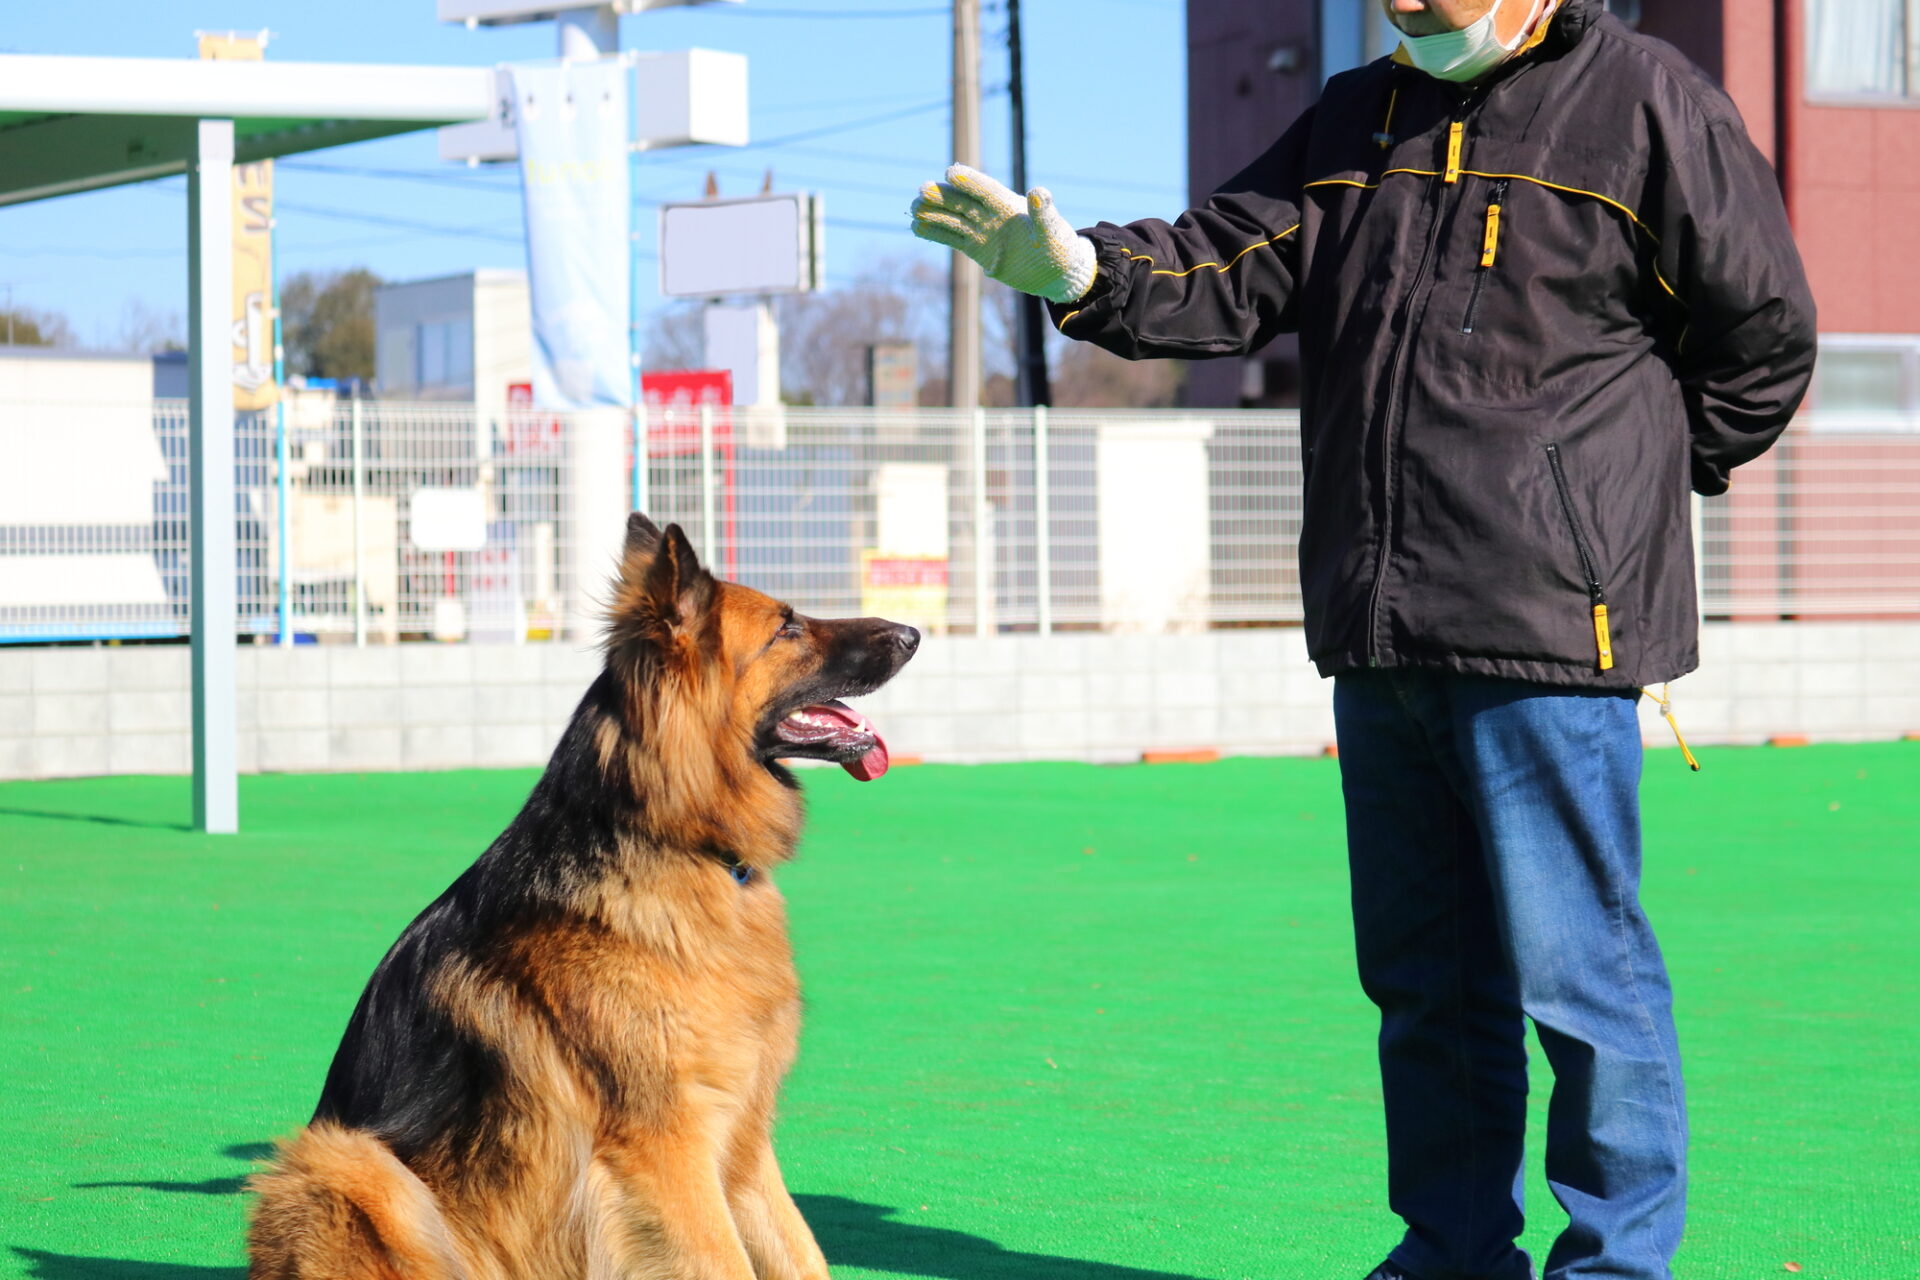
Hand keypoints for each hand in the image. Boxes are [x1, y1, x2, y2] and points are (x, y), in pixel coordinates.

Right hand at [909, 164, 1097, 304]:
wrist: (1054, 271)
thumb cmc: (1058, 247)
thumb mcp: (1053, 231)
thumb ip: (1044, 212)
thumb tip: (1039, 190)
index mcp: (1010, 205)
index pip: (987, 190)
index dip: (971, 181)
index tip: (951, 172)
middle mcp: (992, 215)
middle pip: (963, 201)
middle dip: (943, 196)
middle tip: (922, 190)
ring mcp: (982, 231)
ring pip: (953, 218)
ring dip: (933, 212)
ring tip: (912, 208)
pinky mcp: (976, 248)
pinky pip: (952, 238)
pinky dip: (935, 232)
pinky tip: (916, 227)